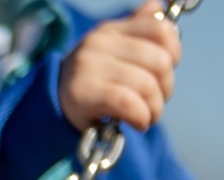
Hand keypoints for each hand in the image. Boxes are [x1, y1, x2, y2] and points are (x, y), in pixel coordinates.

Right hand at [59, 1, 181, 131]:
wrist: (50, 106)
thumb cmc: (91, 81)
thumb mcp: (112, 51)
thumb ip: (136, 29)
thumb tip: (158, 8)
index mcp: (111, 30)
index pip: (160, 29)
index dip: (174, 51)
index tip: (164, 72)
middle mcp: (99, 43)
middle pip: (160, 61)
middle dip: (166, 87)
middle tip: (155, 101)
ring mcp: (89, 67)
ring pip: (147, 85)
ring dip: (155, 108)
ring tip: (148, 116)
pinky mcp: (84, 93)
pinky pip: (129, 103)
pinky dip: (141, 116)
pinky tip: (138, 123)